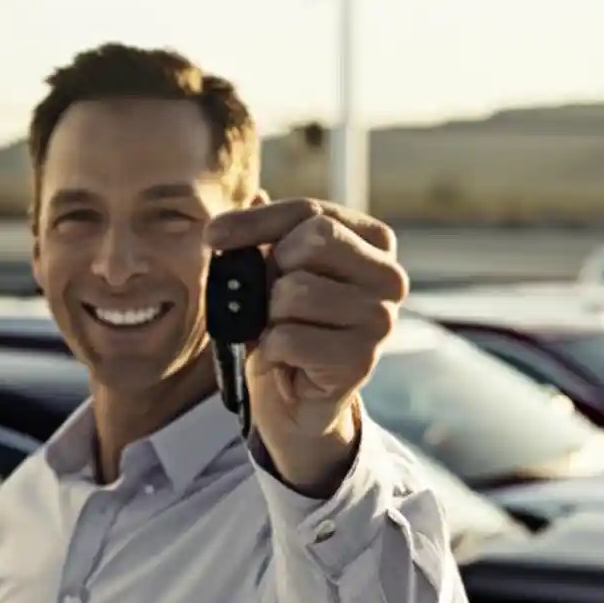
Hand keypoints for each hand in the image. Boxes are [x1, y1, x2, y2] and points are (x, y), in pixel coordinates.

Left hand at [204, 198, 407, 493]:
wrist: (298, 398)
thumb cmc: (288, 323)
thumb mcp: (273, 270)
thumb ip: (264, 234)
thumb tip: (245, 204)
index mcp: (375, 242)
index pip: (311, 212)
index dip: (257, 222)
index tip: (213, 235)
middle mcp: (390, 277)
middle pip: (310, 243)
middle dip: (273, 274)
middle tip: (271, 303)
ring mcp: (381, 320)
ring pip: (294, 292)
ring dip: (270, 317)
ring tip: (281, 332)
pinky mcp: (361, 360)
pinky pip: (288, 337)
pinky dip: (270, 350)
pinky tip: (282, 360)